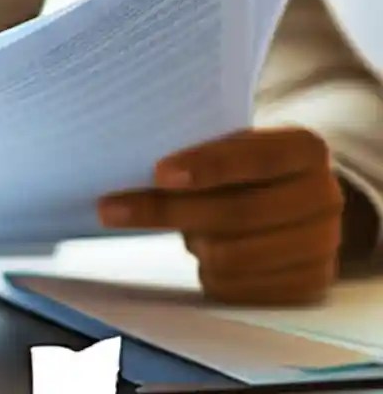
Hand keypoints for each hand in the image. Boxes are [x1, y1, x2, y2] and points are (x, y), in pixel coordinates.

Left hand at [98, 128, 342, 305]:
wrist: (293, 204)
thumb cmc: (244, 170)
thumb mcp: (230, 145)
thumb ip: (196, 151)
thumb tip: (124, 164)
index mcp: (305, 150)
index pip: (258, 157)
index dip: (208, 166)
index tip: (159, 173)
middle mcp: (324, 196)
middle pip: (236, 213)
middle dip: (166, 212)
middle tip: (110, 209)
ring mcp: (321, 245)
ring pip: (231, 255)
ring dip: (192, 244)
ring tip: (186, 232)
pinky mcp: (307, 285)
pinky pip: (236, 288)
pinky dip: (207, 274)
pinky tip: (206, 254)